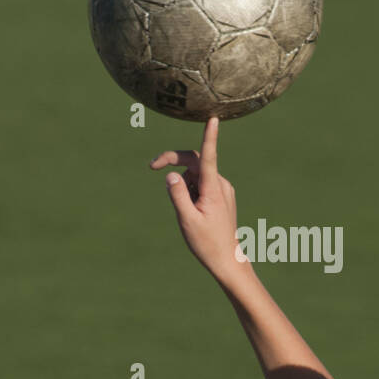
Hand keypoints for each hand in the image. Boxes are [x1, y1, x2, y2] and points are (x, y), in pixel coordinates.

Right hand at [149, 116, 246, 284]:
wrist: (226, 259)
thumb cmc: (206, 242)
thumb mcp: (186, 220)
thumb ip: (177, 195)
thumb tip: (170, 175)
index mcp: (213, 188)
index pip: (209, 157)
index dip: (209, 136)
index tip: (213, 119)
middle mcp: (221, 184)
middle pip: (195, 162)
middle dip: (174, 165)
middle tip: (152, 167)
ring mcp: (223, 189)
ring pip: (196, 175)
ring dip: (184, 185)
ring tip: (186, 211)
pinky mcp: (222, 195)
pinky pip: (201, 184)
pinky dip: (191, 191)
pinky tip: (194, 212)